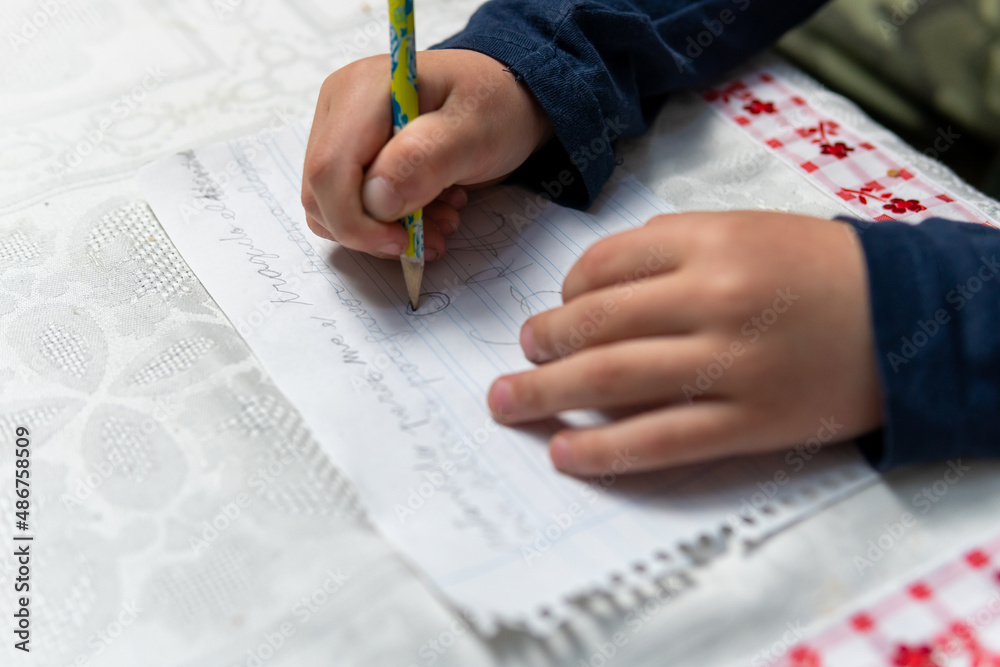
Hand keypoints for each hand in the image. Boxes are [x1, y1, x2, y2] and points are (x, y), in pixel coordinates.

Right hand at [302, 50, 552, 259]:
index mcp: (361, 91)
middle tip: (436, 233)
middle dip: (375, 231)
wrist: (503, 100)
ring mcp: (338, 133)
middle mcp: (338, 109)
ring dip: (383, 233)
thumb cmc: (493, 105)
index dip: (357, 221)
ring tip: (440, 221)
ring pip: (331, 209)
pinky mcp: (349, 158)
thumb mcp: (474, 129)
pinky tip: (426, 214)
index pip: (328, 170)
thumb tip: (376, 199)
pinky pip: (348, 208)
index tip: (405, 242)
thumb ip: (426, 158)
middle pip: (322, 195)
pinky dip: (385, 226)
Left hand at [487, 212, 883, 475]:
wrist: (908, 318)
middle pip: (596, 323)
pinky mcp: (749, 422)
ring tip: (509, 402)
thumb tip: (593, 284)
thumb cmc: (820, 270)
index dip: (567, 291)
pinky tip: (564, 453)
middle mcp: (714, 298)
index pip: (605, 264)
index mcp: (711, 241)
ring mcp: (730, 364)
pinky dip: (603, 449)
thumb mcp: (749, 230)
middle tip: (520, 356)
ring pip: (614, 379)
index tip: (558, 309)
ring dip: (547, 393)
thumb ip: (674, 246)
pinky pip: (659, 439)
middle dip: (542, 342)